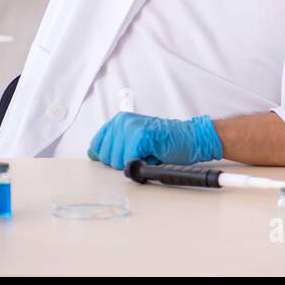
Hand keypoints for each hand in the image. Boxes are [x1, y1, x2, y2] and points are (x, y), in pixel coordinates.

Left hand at [87, 112, 222, 169]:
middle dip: (124, 161)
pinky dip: (142, 163)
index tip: (127, 154)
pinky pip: (131, 162)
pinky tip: (153, 154)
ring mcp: (130, 127)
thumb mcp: (133, 142)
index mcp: (118, 121)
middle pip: (106, 158)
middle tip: (142, 152)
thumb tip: (93, 154)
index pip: (96, 146)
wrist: (191, 138)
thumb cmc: (166, 142)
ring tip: (149, 151)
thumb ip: (113, 145)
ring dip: (135, 162)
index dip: (111, 157)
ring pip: (117, 162)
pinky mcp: (140, 136)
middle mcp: (122, 121)